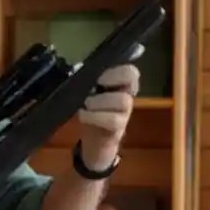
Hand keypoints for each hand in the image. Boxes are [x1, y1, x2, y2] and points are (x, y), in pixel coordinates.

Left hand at [77, 43, 142, 169]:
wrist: (94, 144)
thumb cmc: (91, 113)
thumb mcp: (89, 94)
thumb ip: (89, 80)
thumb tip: (78, 66)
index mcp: (120, 84)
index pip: (130, 69)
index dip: (117, 69)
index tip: (100, 75)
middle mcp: (127, 95)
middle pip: (131, 77)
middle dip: (111, 77)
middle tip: (95, 85)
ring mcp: (126, 113)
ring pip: (123, 100)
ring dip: (100, 100)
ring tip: (86, 104)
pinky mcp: (119, 130)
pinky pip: (113, 120)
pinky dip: (94, 116)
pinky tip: (83, 115)